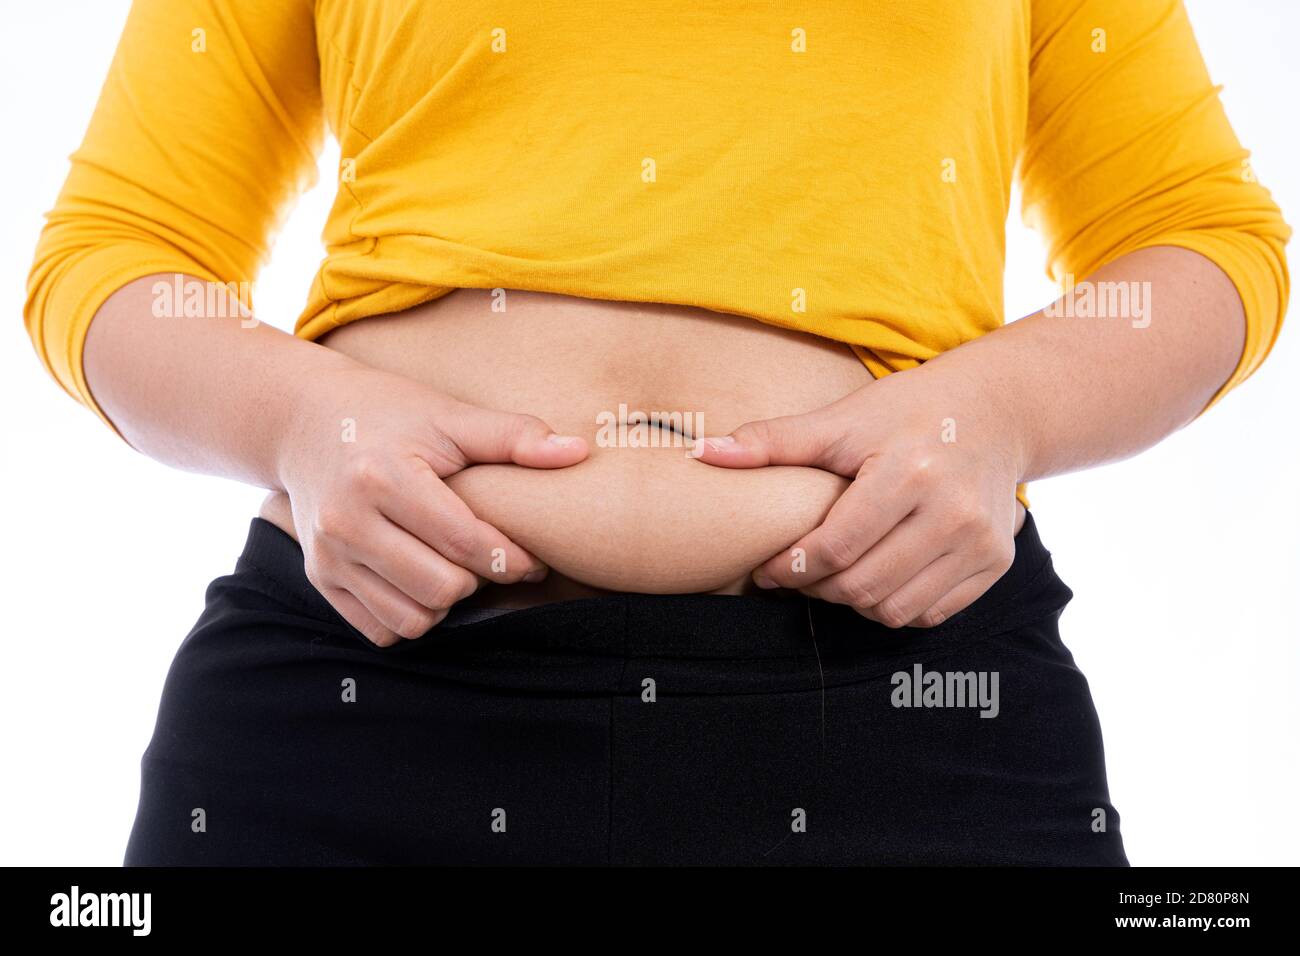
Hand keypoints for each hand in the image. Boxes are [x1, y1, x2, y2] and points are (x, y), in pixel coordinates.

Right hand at [276, 363, 587, 645]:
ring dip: (448, 603)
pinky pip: (381, 629)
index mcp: (382, 477)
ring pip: (412, 619)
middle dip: (481, 581)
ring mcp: (328, 555)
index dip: (512, 557)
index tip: (531, 555)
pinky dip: (412, 615)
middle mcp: (347, 521)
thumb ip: (515, 436)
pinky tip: (425, 580)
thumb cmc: (390, 413)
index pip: (464, 543)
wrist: (303, 419)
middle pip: (441, 589)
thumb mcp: (450, 415)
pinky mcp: (319, 578)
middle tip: (494, 560)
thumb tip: (580, 451)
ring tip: (459, 568)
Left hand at [693, 360, 1024, 626]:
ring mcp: (980, 541)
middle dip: (816, 588)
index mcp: (908, 471)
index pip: (837, 546)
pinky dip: (893, 606)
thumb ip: (771, 441)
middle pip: (862, 585)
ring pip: (894, 608)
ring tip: (832, 576)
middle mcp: (952, 511)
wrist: (995, 412)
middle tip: (796, 574)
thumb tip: (700, 452)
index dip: (792, 567)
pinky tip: (874, 578)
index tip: (768, 569)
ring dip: (852, 602)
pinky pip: (930, 613)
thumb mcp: (841, 418)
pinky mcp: (996, 561)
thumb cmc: (905, 413)